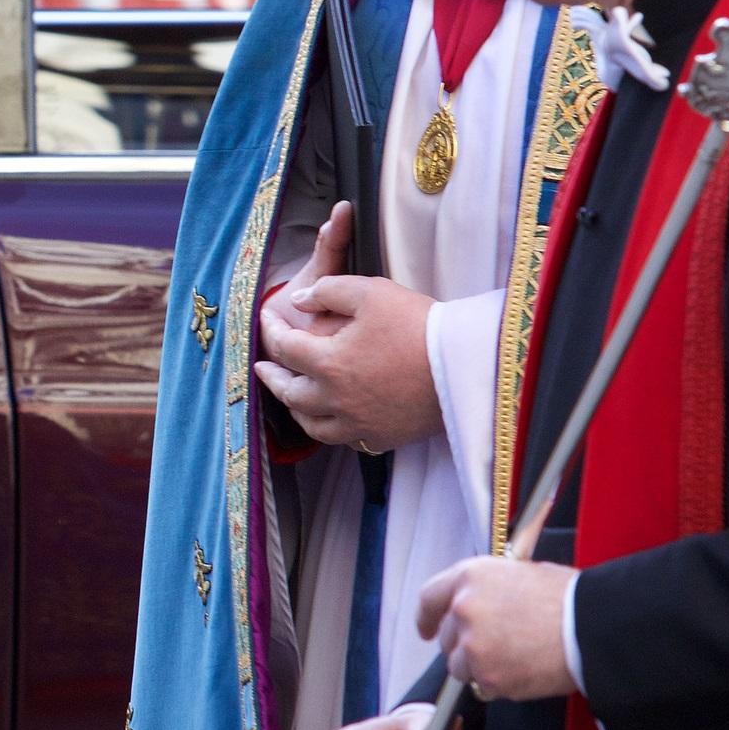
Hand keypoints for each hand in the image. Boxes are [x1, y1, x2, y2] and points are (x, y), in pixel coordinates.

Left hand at [255, 204, 442, 452]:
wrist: (466, 366)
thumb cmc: (419, 324)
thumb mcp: (371, 291)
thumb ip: (328, 290)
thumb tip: (300, 302)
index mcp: (328, 363)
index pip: (284, 348)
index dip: (271, 330)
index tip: (267, 319)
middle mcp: (336, 400)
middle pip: (290, 392)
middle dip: (272, 377)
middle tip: (262, 367)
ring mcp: (358, 424)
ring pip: (312, 423)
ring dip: (295, 408)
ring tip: (291, 396)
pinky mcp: (381, 437)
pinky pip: (342, 438)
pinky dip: (328, 426)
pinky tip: (330, 417)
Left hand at [415, 557, 576, 701]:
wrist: (593, 630)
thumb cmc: (568, 599)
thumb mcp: (521, 573)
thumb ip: (489, 589)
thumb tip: (479, 602)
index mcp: (471, 576)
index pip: (430, 598)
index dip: (427, 617)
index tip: (426, 629)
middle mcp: (464, 609)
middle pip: (446, 637)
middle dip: (465, 644)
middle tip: (496, 644)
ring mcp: (474, 646)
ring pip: (460, 666)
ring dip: (480, 666)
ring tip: (516, 656)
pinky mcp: (488, 677)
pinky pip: (482, 686)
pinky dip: (499, 683)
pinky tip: (525, 668)